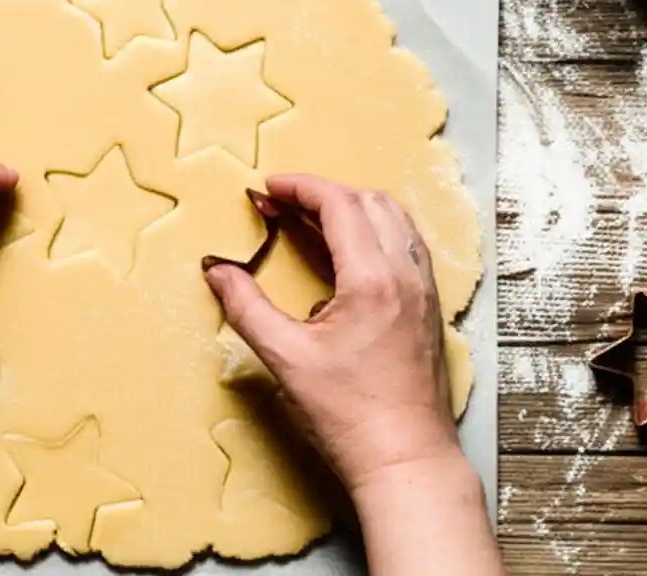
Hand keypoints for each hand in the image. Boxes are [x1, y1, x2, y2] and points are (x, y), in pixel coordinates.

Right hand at [204, 174, 459, 491]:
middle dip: (323, 193)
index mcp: (373, 280)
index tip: (268, 188)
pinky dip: (374, 231)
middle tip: (281, 204)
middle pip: (370, 201)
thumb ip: (246, 307)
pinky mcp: (429, 308)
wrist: (405, 459)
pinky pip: (406, 245)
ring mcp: (424, 290)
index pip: (339, 205)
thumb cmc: (349, 417)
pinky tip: (347, 254)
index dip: (300, 187)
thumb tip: (217, 271)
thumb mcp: (285, 359)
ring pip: (394, 219)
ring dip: (352, 207)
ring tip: (310, 220)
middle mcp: (406, 275)